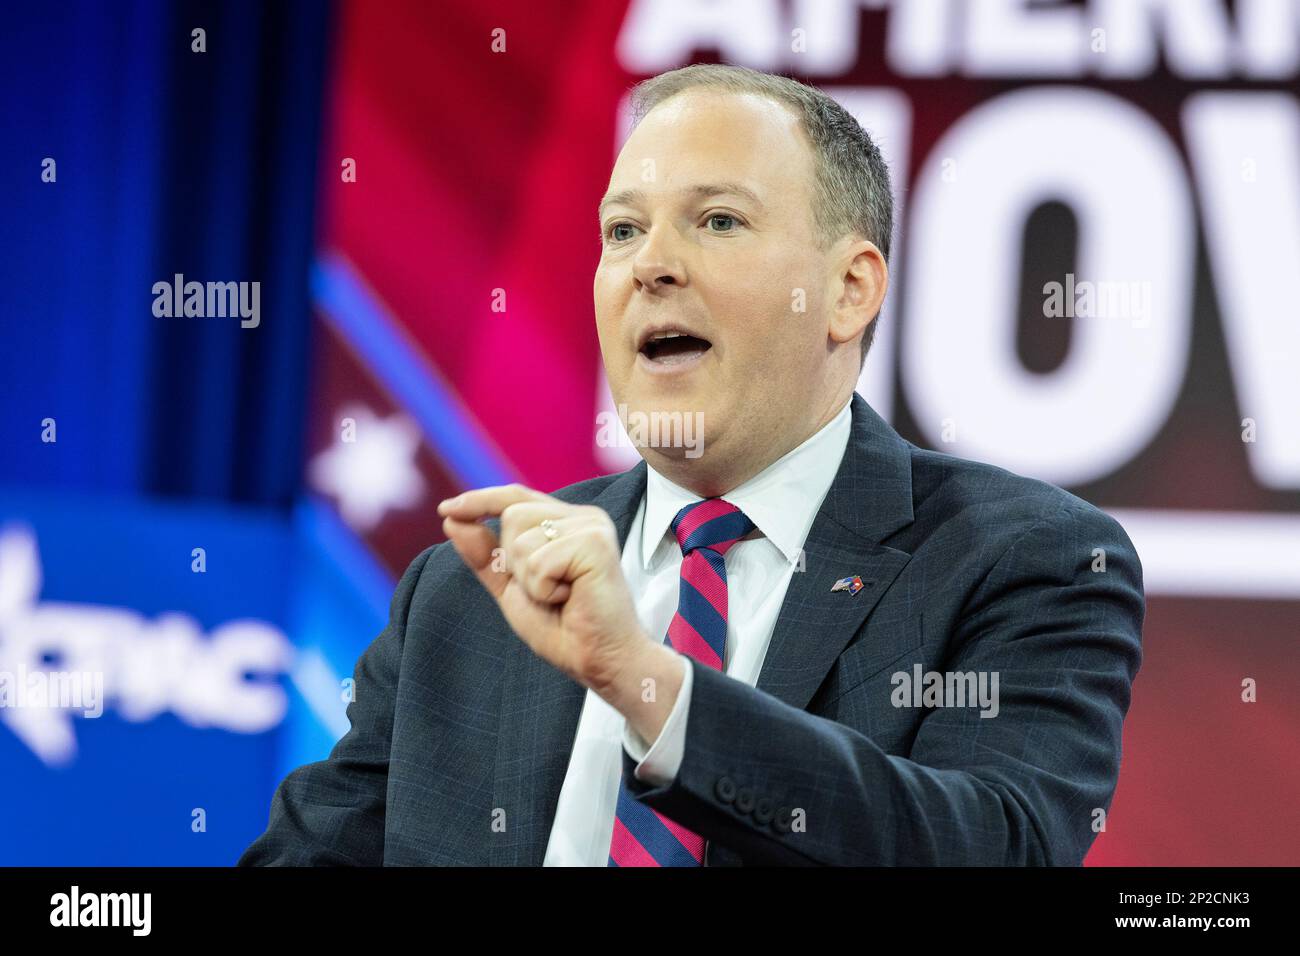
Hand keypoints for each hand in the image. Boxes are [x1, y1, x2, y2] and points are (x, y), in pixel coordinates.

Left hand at [437, 483, 650, 697]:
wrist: (599, 660)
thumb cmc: (562, 627)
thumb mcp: (512, 588)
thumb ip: (485, 555)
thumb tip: (451, 519)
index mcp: (566, 522)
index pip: (515, 498)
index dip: (480, 500)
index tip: (445, 509)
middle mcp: (582, 517)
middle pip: (511, 515)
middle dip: (514, 562)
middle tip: (548, 591)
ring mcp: (592, 526)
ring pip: (521, 538)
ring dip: (529, 579)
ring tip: (561, 596)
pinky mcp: (595, 543)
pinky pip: (539, 561)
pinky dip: (543, 589)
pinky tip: (571, 598)